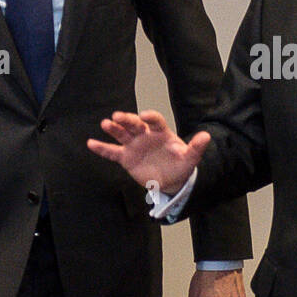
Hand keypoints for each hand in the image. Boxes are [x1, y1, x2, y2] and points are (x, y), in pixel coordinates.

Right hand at [87, 110, 208, 194]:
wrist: (171, 180)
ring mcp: (134, 145)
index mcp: (161, 132)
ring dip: (114, 129)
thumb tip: (206, 136)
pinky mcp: (126, 158)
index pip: (154, 121)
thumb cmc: (180, 165)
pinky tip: (90, 143)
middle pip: (134, 124)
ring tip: (105, 123)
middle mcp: (145, 135)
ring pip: (122, 135)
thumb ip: (196, 147)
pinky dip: (102, 148)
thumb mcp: (190, 158)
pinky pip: (112, 152)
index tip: (144, 116)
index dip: (149, 117)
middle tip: (117, 116)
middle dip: (127, 120)